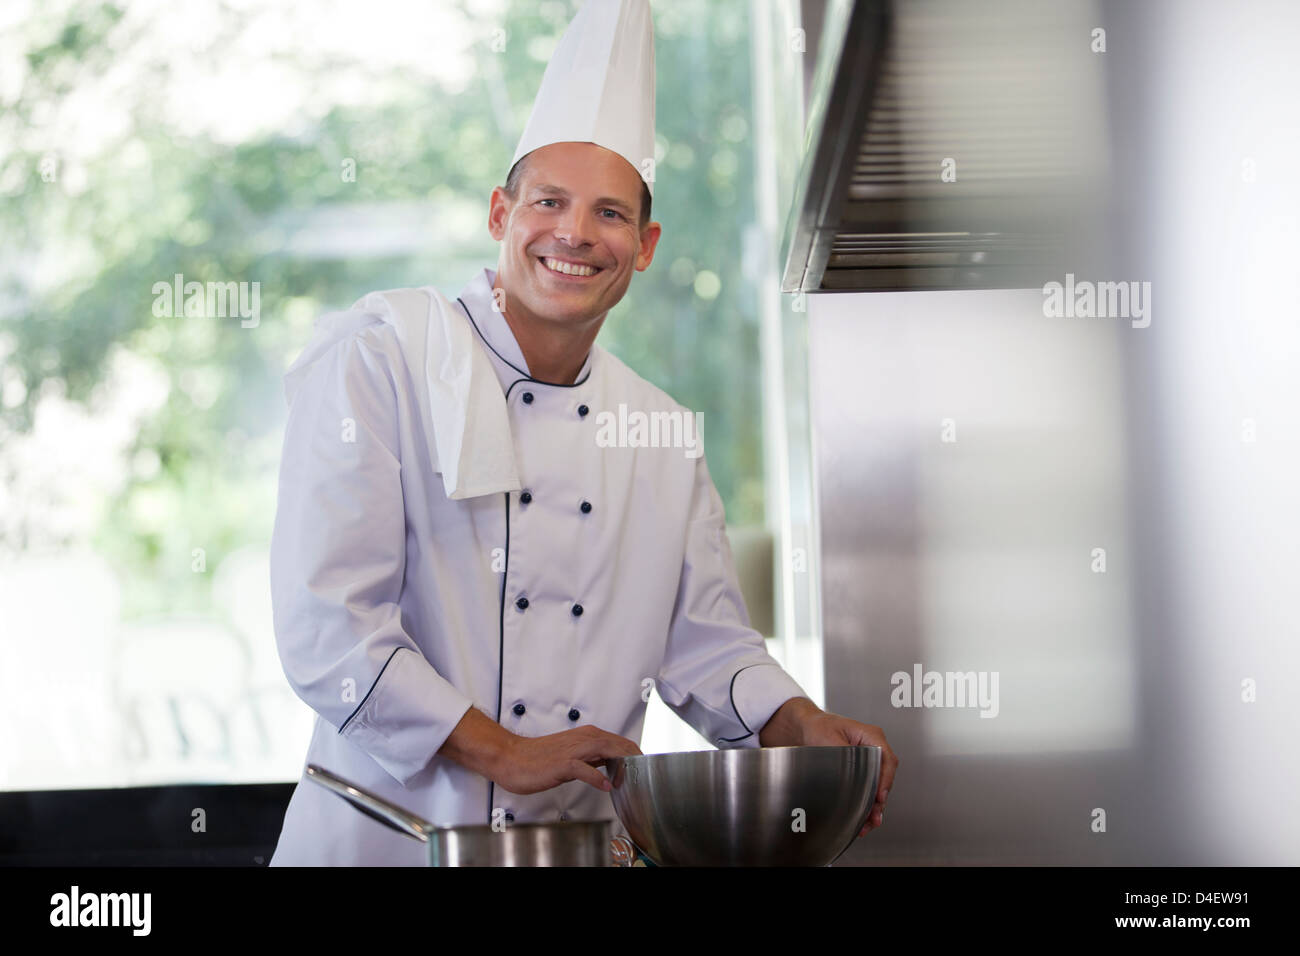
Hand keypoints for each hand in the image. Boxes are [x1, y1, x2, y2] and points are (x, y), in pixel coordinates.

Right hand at [494, 725, 642, 794]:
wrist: (511, 757)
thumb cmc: (538, 758)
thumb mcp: (573, 756)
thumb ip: (593, 757)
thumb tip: (613, 763)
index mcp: (587, 736)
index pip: (620, 741)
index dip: (634, 754)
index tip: (642, 768)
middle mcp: (583, 739)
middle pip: (618, 744)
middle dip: (635, 757)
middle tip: (644, 774)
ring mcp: (573, 750)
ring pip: (605, 749)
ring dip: (621, 763)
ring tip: (631, 777)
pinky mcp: (562, 763)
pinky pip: (584, 769)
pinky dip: (597, 777)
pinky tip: (606, 786)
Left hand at [761, 697, 897, 837]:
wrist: (806, 726)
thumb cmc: (818, 727)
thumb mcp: (829, 739)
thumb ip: (845, 757)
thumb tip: (854, 777)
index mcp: (871, 736)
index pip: (887, 761)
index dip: (885, 781)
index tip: (880, 798)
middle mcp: (873, 747)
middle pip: (884, 777)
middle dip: (879, 800)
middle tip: (873, 817)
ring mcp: (869, 759)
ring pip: (878, 786)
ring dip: (873, 806)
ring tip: (867, 823)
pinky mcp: (862, 769)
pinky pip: (869, 787)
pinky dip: (866, 802)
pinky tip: (862, 816)